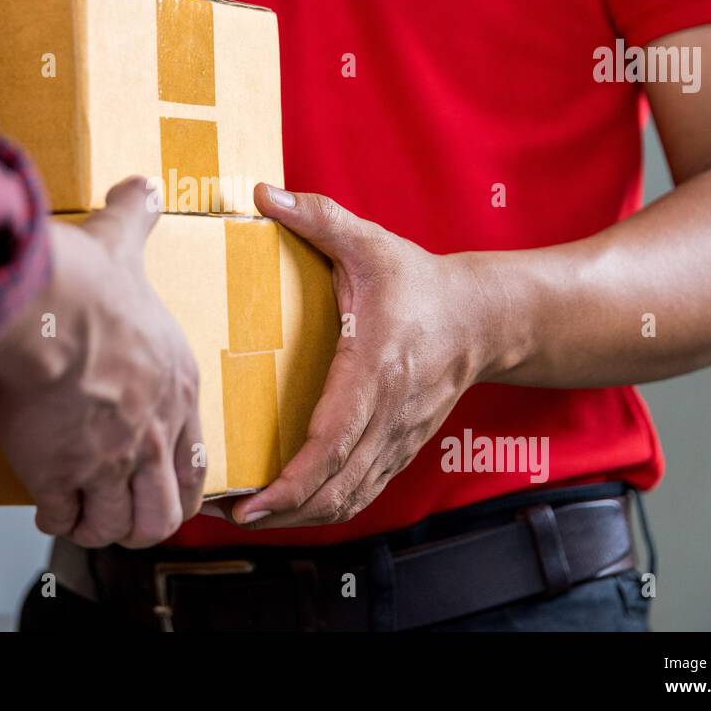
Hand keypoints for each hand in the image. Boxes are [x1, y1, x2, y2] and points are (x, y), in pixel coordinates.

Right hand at [0, 177, 203, 547]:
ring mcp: (110, 460)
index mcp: (177, 388)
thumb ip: (136, 219)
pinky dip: (54, 517)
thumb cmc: (87, 281)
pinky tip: (43, 501)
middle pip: (164, 513)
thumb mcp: (123, 243)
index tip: (156, 482)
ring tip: (80, 515)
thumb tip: (142, 187)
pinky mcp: (62, 474)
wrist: (48, 306)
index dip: (176, 480)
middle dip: (143, 522)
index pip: (196, 461)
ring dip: (98, 526)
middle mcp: (152, 432)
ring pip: (120, 528)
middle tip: (118, 514)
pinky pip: (63, 518)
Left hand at [225, 184, 500, 528]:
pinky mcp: (400, 448)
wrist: (484, 317)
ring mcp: (398, 438)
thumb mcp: (371, 242)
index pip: (332, 442)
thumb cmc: (421, 282)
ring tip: (248, 518)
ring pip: (349, 500)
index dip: (292, 481)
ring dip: (299, 518)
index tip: (251, 502)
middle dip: (280, 512)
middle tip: (226, 515)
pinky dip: (323, 509)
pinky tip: (289, 510)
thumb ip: (318, 218)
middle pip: (336, 489)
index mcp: (376, 369)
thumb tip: (261, 192)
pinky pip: (361, 493)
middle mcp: (389, 415)